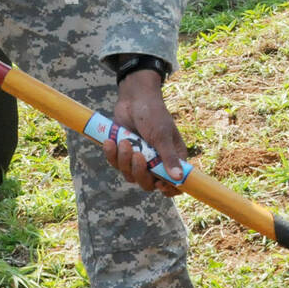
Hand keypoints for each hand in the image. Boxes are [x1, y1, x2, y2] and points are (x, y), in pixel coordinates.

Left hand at [103, 70, 187, 197]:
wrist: (134, 98)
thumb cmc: (153, 114)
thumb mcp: (162, 135)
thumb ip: (168, 157)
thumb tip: (178, 177)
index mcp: (172, 158)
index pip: (174, 183)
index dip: (168, 189)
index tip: (160, 185)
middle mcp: (156, 162)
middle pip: (148, 184)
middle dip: (140, 172)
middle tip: (138, 156)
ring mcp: (139, 159)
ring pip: (130, 175)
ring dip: (124, 161)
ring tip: (124, 141)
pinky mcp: (123, 154)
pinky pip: (116, 164)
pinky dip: (112, 155)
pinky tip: (110, 142)